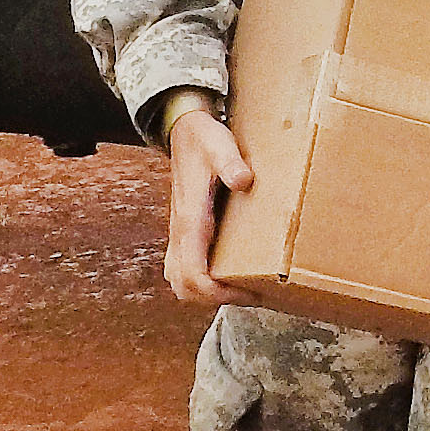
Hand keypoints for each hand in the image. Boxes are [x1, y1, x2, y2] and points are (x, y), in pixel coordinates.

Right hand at [163, 106, 252, 306]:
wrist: (185, 131)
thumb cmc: (204, 140)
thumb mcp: (221, 146)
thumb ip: (231, 162)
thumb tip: (243, 180)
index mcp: (190, 220)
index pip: (193, 274)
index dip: (216, 292)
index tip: (246, 293)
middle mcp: (180, 232)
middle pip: (183, 286)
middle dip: (213, 299)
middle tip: (250, 295)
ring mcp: (180, 233)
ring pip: (179, 280)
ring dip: (205, 293)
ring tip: (241, 288)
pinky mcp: (185, 231)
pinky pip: (185, 267)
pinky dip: (201, 280)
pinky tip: (229, 272)